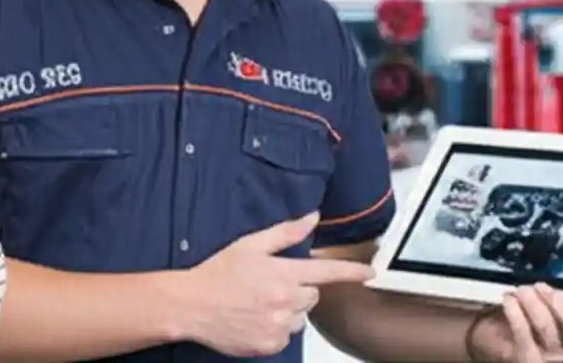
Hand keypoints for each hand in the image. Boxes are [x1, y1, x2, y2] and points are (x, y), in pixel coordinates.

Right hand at [177, 212, 374, 357]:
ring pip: (300, 317)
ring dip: (289, 310)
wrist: (192, 305)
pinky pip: (286, 335)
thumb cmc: (218, 272)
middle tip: (272, 283)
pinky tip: (256, 318)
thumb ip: (285, 232)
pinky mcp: (269, 344)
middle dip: (299, 288)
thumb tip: (312, 217)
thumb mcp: (250, 244)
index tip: (370, 272)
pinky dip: (277, 328)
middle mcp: (285, 301)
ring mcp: (278, 326)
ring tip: (260, 302)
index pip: (327, 273)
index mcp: (283, 274)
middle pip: (312, 295)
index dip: (352, 272)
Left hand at [467, 283, 562, 361]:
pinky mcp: (525, 357)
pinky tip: (509, 300)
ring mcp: (546, 355)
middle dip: (557, 301)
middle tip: (539, 286)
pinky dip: (516, 313)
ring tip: (521, 290)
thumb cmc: (524, 317)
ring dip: (533, 303)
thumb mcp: (547, 308)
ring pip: (547, 326)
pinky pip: (523, 333)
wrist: (491, 335)